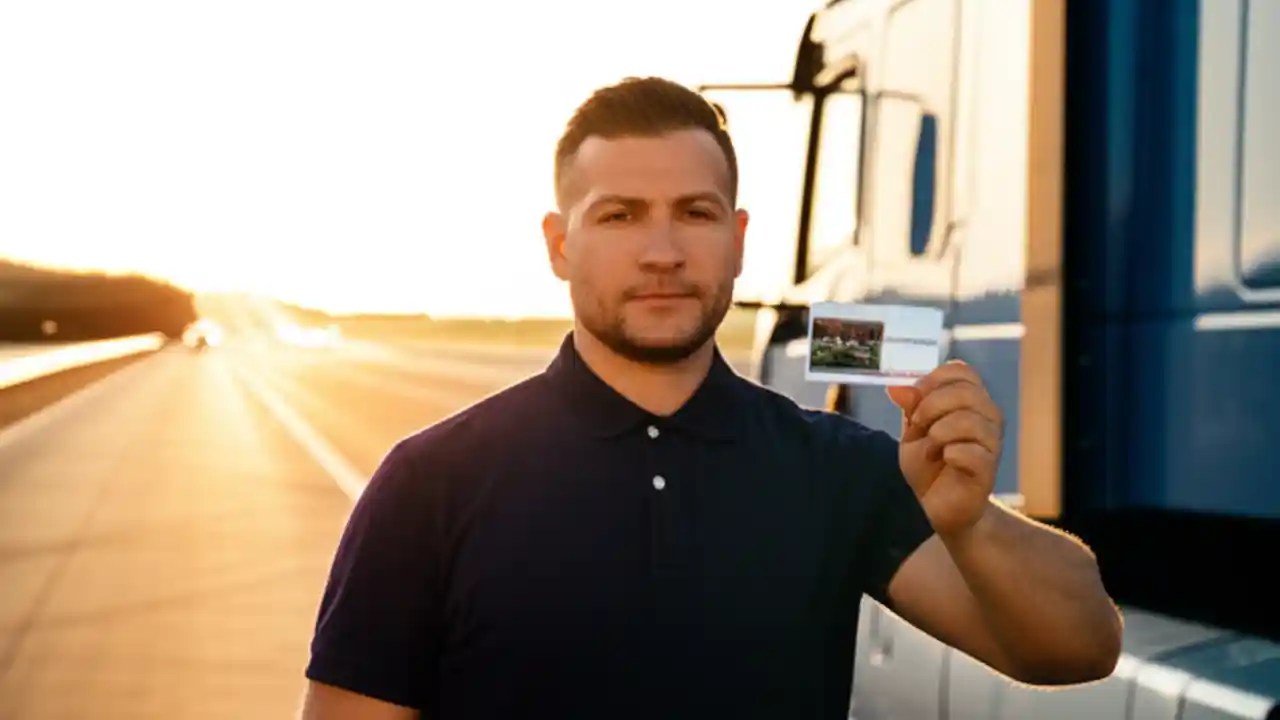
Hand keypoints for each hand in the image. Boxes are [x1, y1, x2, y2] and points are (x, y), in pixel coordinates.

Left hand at [886, 359, 1003, 536]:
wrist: (935, 507)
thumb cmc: (928, 466)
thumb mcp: (912, 432)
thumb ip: (910, 407)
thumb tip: (896, 387)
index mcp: (970, 402)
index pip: (961, 371)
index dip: (934, 380)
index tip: (915, 401)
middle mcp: (987, 418)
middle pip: (966, 392)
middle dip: (932, 406)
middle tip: (918, 426)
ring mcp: (992, 444)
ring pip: (970, 420)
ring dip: (939, 432)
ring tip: (929, 448)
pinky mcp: (988, 471)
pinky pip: (972, 452)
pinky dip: (951, 453)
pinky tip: (943, 460)